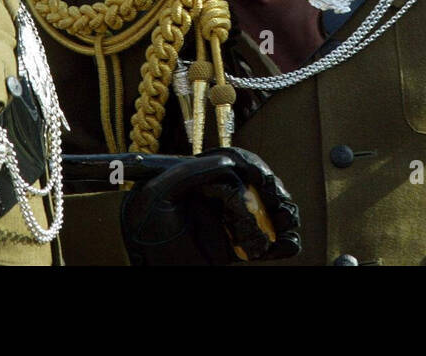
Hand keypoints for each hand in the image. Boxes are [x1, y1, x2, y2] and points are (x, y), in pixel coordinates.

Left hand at [120, 147, 300, 264]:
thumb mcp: (162, 190)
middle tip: (281, 207)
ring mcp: (225, 221)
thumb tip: (232, 166)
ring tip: (287, 227)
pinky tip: (288, 244)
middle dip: (274, 195)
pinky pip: (261, 243)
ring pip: (264, 214)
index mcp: (201, 177)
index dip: (254, 170)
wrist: (136, 260)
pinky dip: (279, 243)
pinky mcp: (230, 248)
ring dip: (281, 218)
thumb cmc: (141, 224)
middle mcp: (216, 196)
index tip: (263, 181)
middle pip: (257, 188)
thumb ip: (195, 172)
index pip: (237, 166)